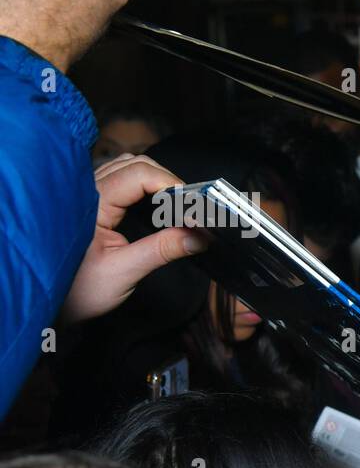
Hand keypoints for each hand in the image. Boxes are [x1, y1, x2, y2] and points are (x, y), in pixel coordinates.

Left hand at [61, 154, 208, 323]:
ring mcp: (87, 194)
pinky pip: (120, 178)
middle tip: (191, 207)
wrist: (51, 303)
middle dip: (167, 180)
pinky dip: (144, 184)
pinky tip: (156, 202)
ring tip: (177, 204)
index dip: (171, 185)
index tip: (194, 207)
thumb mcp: (124, 271)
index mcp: (91, 203)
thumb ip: (162, 250)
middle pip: (135, 164)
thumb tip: (200, 237)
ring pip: (128, 167)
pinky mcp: (92, 202)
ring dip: (156, 180)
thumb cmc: (79, 290)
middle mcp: (87, 191)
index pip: (138, 175)